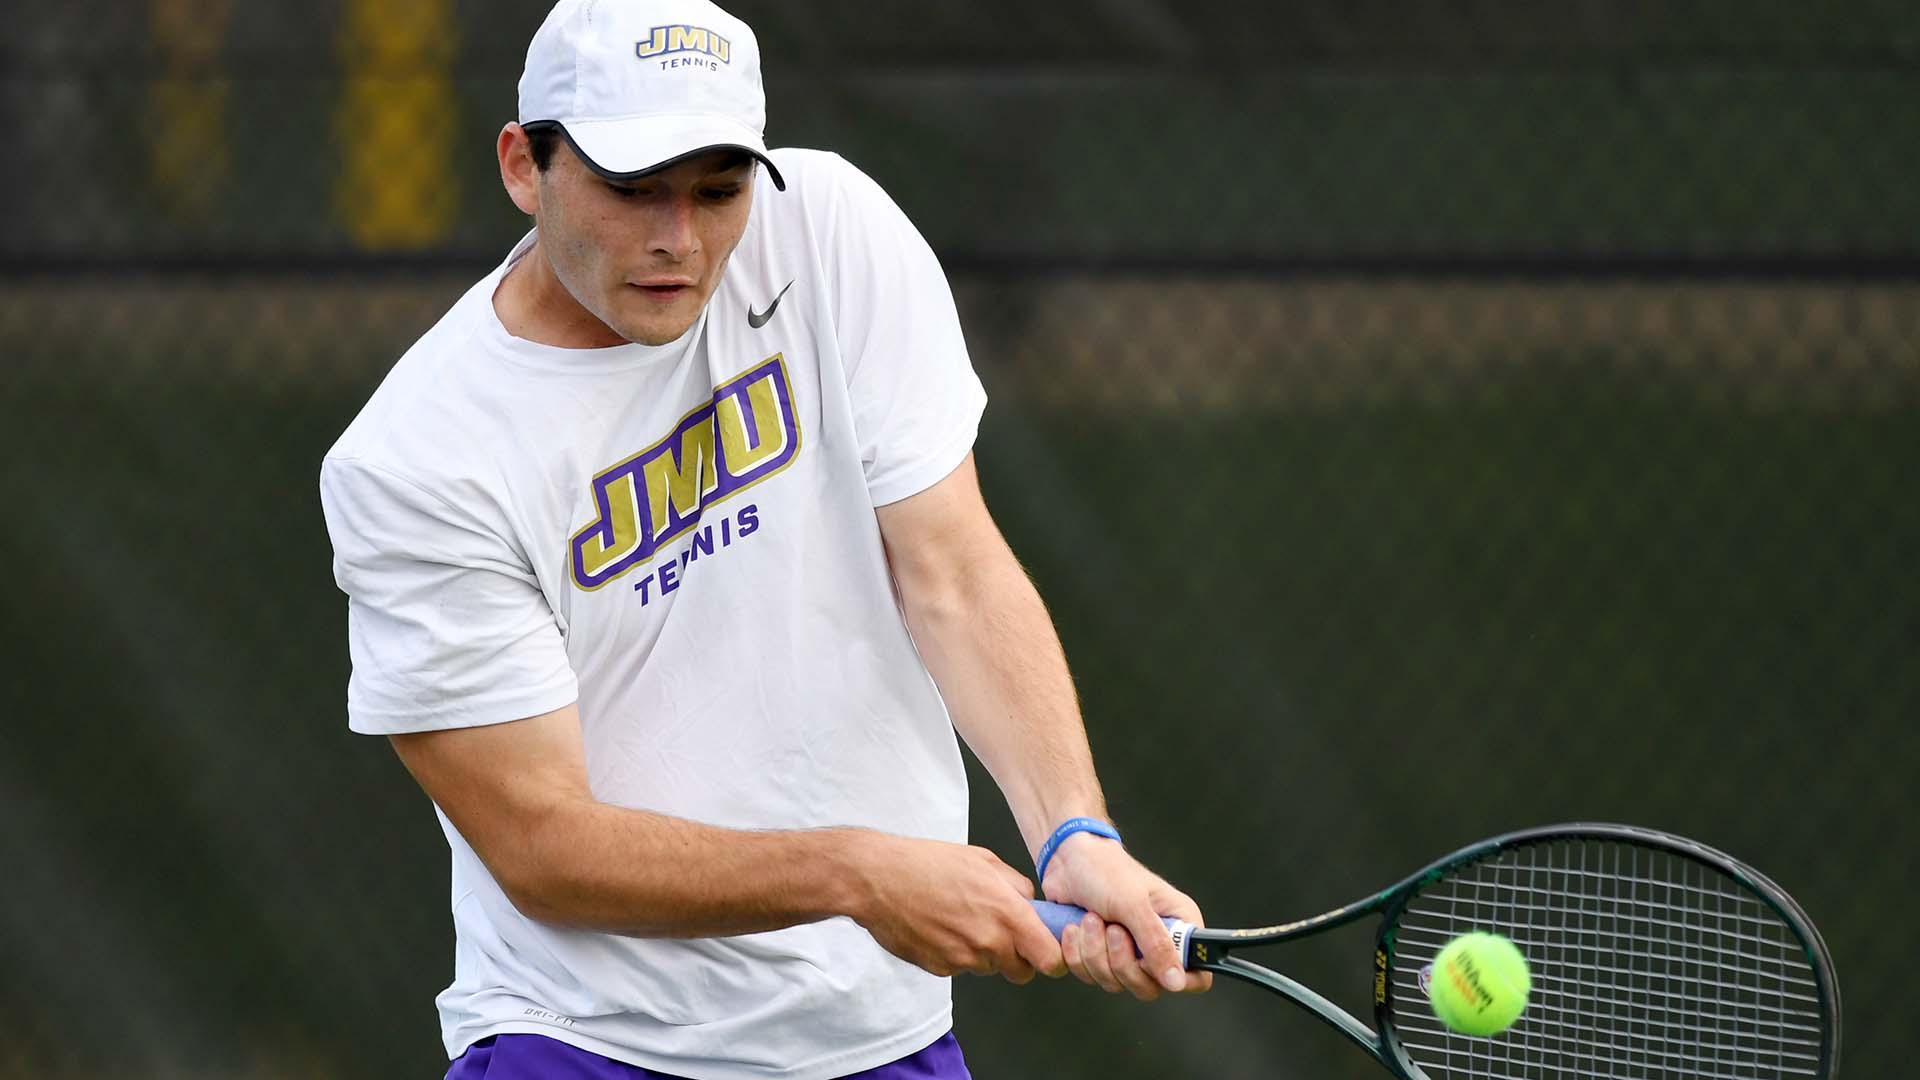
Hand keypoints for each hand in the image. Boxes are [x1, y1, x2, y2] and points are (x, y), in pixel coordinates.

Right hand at [845, 832, 1066, 984]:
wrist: (877, 879)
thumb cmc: (927, 863)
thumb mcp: (982, 859)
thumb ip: (1015, 885)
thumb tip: (1030, 903)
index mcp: (1007, 914)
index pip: (1050, 959)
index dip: (1053, 956)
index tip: (1047, 949)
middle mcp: (989, 942)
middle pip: (1023, 971)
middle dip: (1018, 956)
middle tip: (1001, 932)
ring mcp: (963, 960)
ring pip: (990, 968)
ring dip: (984, 953)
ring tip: (961, 919)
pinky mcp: (940, 970)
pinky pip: (961, 968)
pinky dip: (956, 953)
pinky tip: (940, 927)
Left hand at [1043, 833, 1211, 999]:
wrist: (1068, 860)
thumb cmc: (1106, 870)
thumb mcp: (1133, 904)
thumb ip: (1157, 944)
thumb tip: (1176, 982)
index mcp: (1180, 926)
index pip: (1197, 975)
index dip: (1173, 978)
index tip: (1145, 960)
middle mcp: (1159, 944)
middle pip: (1149, 987)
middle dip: (1121, 961)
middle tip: (1112, 929)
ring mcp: (1129, 953)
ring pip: (1116, 983)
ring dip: (1094, 952)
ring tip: (1091, 918)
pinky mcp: (1101, 956)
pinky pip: (1090, 976)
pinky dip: (1077, 953)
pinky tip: (1075, 927)